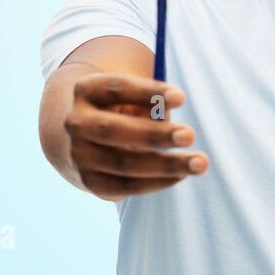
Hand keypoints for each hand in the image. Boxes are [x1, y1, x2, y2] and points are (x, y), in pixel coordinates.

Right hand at [65, 73, 208, 200]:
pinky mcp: (89, 181)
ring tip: (199, 162)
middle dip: (155, 134)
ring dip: (165, 165)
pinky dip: (156, 182)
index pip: (116, 88)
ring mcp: (79, 155)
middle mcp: (76, 122)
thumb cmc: (122, 109)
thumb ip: (151, 104)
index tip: (181, 98)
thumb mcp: (134, 98)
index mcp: (86, 90)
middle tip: (190, 135)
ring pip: (123, 164)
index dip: (148, 92)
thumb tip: (168, 119)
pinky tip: (180, 175)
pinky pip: (125, 186)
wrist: (85, 138)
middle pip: (113, 130)